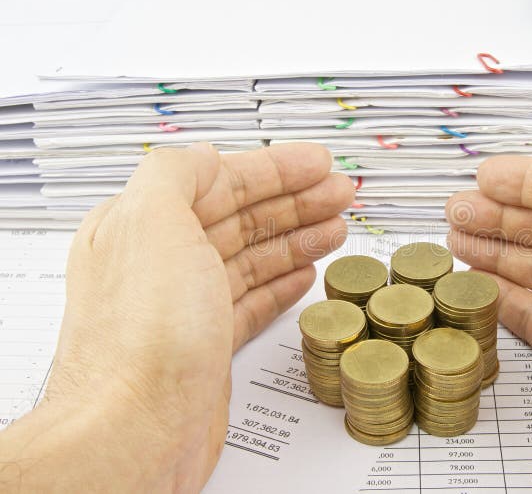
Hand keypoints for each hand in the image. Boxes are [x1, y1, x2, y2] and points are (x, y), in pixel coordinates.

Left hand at [0, 143, 353, 491]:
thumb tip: (206, 155)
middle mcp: (162, 263)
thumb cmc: (141, 336)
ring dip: (298, 239)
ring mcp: (186, 306)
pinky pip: (253, 302)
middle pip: (241, 218)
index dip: (274, 168)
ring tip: (336, 227)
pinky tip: (305, 275)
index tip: (316, 162)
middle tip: (341, 191)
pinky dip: (283, 284)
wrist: (135, 430)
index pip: (218, 182)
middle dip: (296, 200)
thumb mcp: (152, 224)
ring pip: (253, 258)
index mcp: (141, 225)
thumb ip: (176, 174)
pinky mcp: (207, 346)